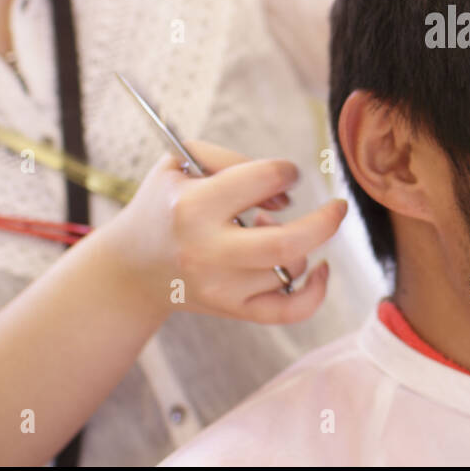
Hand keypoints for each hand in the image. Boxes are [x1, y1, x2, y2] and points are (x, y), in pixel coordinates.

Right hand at [101, 141, 344, 324]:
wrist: (130, 269)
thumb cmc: (164, 205)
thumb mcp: (180, 161)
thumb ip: (233, 159)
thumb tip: (284, 198)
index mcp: (192, 207)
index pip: (263, 179)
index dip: (285, 171)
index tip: (284, 175)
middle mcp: (207, 250)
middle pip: (288, 242)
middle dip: (326, 221)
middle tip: (338, 206)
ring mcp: (222, 287)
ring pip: (290, 267)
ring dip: (299, 244)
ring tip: (270, 231)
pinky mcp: (233, 310)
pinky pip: (290, 311)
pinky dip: (316, 292)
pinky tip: (319, 269)